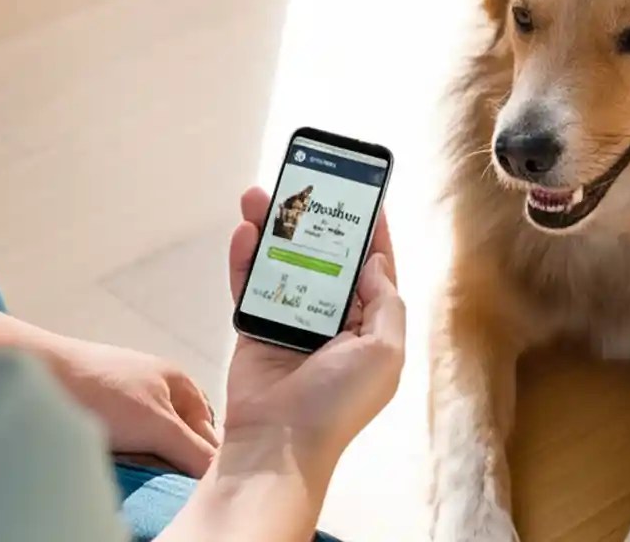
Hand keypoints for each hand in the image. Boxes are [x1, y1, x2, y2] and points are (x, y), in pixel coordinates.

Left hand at [47, 336, 219, 474]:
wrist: (39, 376)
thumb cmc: (101, 391)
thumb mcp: (158, 426)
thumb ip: (193, 450)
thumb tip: (213, 473)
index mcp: (179, 380)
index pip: (207, 428)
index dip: (201, 454)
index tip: (190, 477)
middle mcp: (156, 387)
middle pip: (178, 437)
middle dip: (168, 457)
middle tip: (154, 465)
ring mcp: (127, 398)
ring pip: (149, 442)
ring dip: (143, 456)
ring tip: (127, 455)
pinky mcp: (102, 410)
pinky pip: (124, 440)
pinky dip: (121, 451)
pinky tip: (111, 454)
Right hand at [223, 186, 405, 461]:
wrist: (278, 444)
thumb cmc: (336, 406)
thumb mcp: (385, 350)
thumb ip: (385, 301)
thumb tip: (375, 262)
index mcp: (370, 327)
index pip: (374, 268)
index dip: (371, 231)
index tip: (365, 195)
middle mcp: (334, 322)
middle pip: (324, 257)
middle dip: (313, 220)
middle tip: (303, 185)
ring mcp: (292, 323)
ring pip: (284, 263)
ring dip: (273, 229)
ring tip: (260, 196)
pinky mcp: (256, 328)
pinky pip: (250, 284)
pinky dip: (245, 257)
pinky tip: (244, 231)